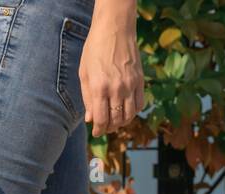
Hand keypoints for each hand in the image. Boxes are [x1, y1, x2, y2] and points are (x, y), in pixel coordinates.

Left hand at [79, 0, 143, 135]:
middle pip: (116, 120)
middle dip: (109, 128)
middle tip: (104, 128)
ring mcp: (130, 85)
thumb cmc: (95, 50)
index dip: (98, 130)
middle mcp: (117, 89)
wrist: (115, 30)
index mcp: (100, 88)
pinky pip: (140, 104)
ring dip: (122, 123)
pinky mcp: (140, 80)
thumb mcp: (84, 74)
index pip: (101, 119)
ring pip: (129, 115)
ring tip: (115, 122)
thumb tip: (90, 119)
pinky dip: (133, 112)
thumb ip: (87, 98)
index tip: (96, 133)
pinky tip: (126, 110)